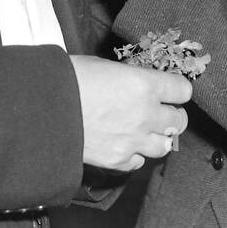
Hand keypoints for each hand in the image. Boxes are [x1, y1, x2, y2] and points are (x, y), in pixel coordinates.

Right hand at [69, 55, 191, 172]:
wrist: (43, 110)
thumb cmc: (68, 79)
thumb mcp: (103, 66)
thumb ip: (127, 77)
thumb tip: (133, 82)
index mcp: (143, 84)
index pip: (183, 90)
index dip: (176, 89)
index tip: (169, 89)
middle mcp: (146, 114)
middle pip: (179, 120)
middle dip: (172, 115)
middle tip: (160, 110)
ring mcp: (134, 140)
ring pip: (166, 145)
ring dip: (158, 137)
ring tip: (144, 130)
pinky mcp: (118, 161)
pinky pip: (139, 162)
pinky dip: (135, 154)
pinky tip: (123, 144)